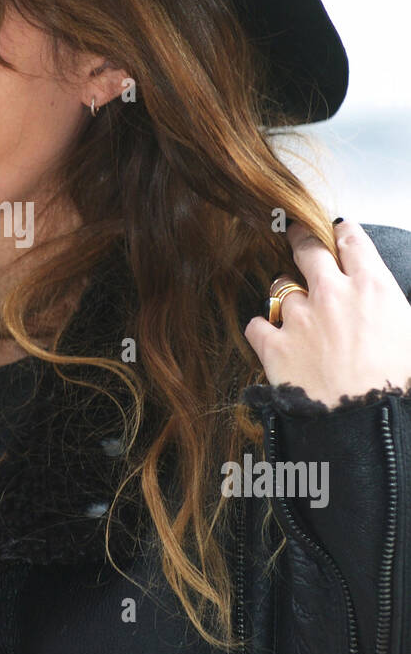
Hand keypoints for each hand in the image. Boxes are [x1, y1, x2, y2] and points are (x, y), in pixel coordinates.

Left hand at [244, 219, 410, 407]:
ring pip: (281, 288)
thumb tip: (391, 312)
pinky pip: (257, 326)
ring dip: (286, 295)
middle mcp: (332, 294)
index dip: (343, 232)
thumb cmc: (399, 386)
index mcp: (373, 288)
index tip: (337, 229)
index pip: (353, 242)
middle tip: (294, 232)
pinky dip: (261, 331)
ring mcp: (299, 318)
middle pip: (309, 249)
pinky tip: (268, 338)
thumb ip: (396, 313)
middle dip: (301, 237)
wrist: (364, 425)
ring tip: (293, 310)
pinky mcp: (274, 346)